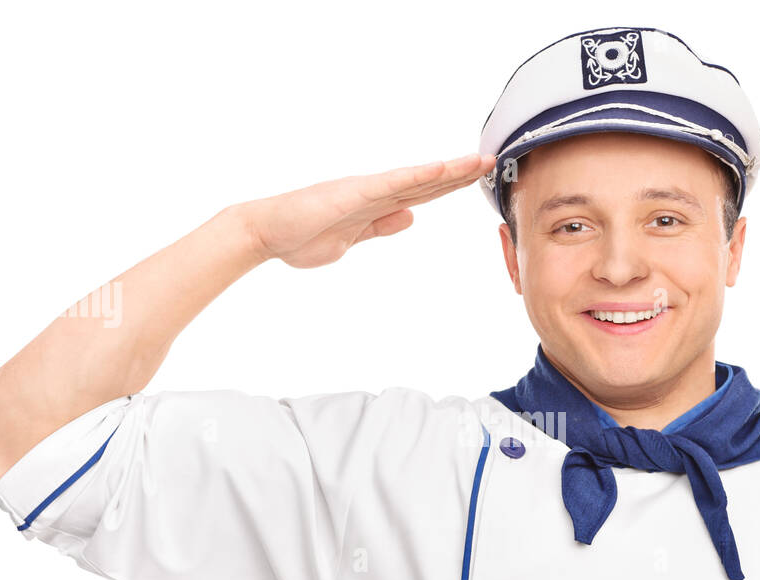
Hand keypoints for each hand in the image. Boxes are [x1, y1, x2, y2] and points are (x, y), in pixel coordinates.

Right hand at [240, 153, 495, 268]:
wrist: (266, 233)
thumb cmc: (300, 236)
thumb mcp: (352, 239)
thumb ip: (380, 227)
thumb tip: (409, 218)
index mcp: (376, 204)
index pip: (423, 192)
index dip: (452, 184)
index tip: (478, 177)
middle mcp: (375, 192)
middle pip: (428, 180)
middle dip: (461, 172)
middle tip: (493, 160)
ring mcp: (366, 190)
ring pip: (417, 177)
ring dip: (450, 169)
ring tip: (480, 161)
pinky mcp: (354, 194)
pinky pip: (393, 183)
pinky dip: (419, 175)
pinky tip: (442, 169)